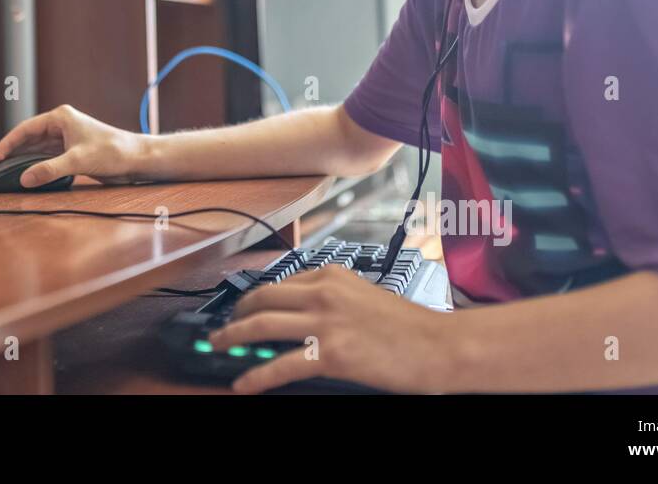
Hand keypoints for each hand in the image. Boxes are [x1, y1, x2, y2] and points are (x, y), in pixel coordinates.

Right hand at [0, 105, 154, 187]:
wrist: (137, 158)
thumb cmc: (114, 152)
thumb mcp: (78, 161)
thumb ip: (50, 170)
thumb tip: (24, 179)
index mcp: (60, 118)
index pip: (24, 130)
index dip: (5, 145)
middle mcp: (60, 125)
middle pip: (26, 140)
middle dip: (9, 154)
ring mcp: (65, 138)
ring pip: (35, 149)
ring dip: (20, 161)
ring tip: (2, 174)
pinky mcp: (70, 151)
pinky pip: (45, 158)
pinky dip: (33, 166)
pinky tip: (24, 176)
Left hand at [208, 264, 456, 393]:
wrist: (439, 345)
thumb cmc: (409, 326)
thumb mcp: (363, 297)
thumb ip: (331, 300)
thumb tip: (299, 317)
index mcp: (331, 275)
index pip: (280, 283)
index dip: (256, 298)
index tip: (244, 308)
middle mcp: (323, 292)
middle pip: (262, 298)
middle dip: (236, 314)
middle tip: (224, 328)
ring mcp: (324, 321)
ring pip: (261, 326)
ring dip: (232, 338)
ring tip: (218, 348)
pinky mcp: (330, 353)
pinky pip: (280, 365)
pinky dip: (256, 375)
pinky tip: (243, 383)